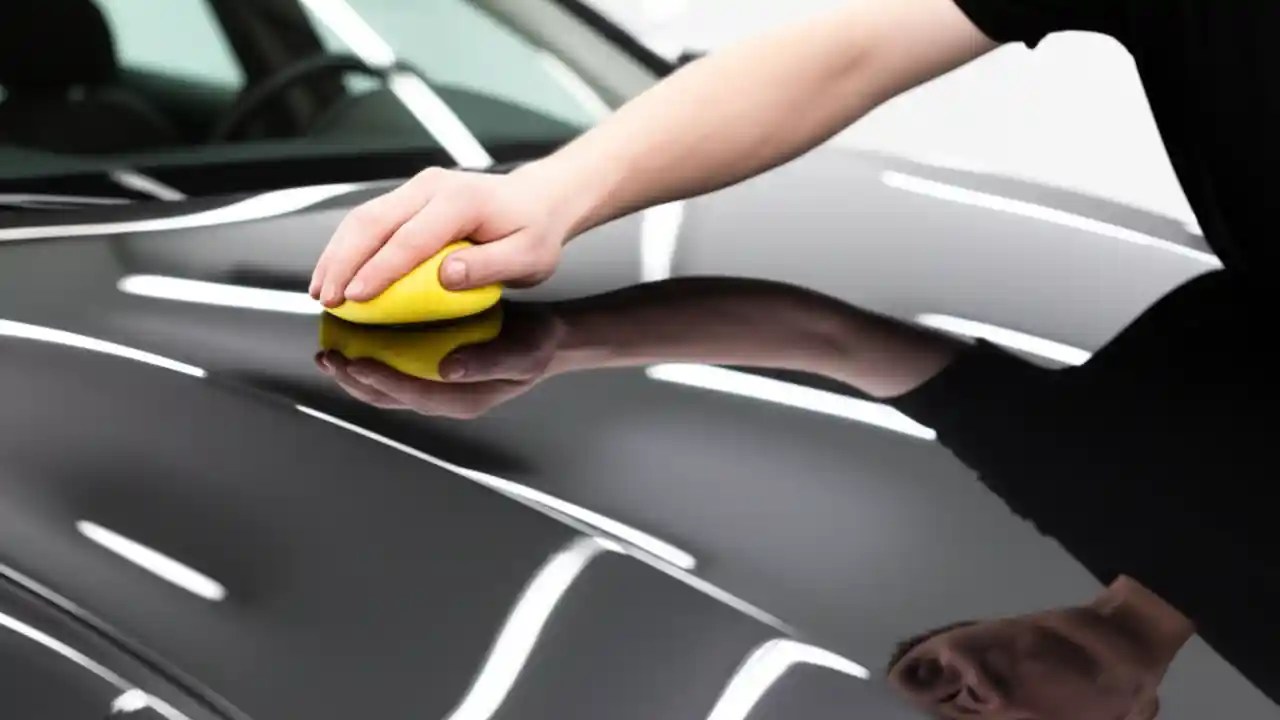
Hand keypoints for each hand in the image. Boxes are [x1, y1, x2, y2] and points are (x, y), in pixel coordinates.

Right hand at [310, 167, 570, 307]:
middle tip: (326, 299)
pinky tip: (335, 272)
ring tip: (320, 289)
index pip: (411, 239)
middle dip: (343, 262)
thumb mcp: (528, 258)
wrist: (538, 201)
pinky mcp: (408, 199)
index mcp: (461, 201)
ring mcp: (417, 189)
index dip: (380, 269)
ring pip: (363, 218)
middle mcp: (432, 187)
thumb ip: (488, 267)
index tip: (356, 297)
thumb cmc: (535, 232)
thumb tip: (445, 278)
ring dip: (337, 254)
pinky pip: (370, 221)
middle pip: (374, 222)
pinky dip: (347, 247)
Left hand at [316, 305, 565, 418]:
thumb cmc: (537, 344)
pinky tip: (353, 339)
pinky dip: (369, 358)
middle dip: (356, 382)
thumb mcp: (524, 352)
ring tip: (330, 354)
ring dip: (355, 375)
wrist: (546, 339)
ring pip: (386, 389)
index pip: (415, 395)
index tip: (357, 362)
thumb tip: (448, 369)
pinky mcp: (430, 371)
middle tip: (330, 359)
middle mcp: (445, 397)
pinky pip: (393, 370)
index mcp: (464, 399)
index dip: (383, 381)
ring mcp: (436, 387)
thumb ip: (488, 362)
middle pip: (391, 398)